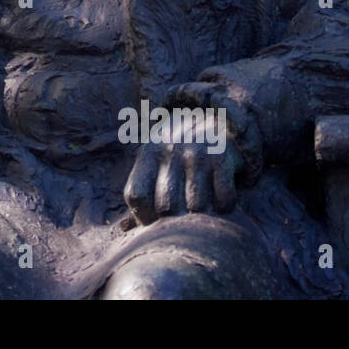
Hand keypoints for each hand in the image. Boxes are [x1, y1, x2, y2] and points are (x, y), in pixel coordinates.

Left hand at [123, 114, 244, 226]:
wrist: (215, 119)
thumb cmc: (178, 152)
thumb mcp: (155, 162)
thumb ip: (142, 193)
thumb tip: (124, 229)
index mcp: (148, 153)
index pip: (136, 195)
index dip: (143, 217)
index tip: (155, 224)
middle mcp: (170, 151)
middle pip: (166, 206)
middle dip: (175, 220)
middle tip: (184, 220)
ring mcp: (196, 153)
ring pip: (196, 206)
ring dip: (201, 215)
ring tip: (203, 211)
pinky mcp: (221, 157)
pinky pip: (223, 199)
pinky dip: (224, 206)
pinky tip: (221, 200)